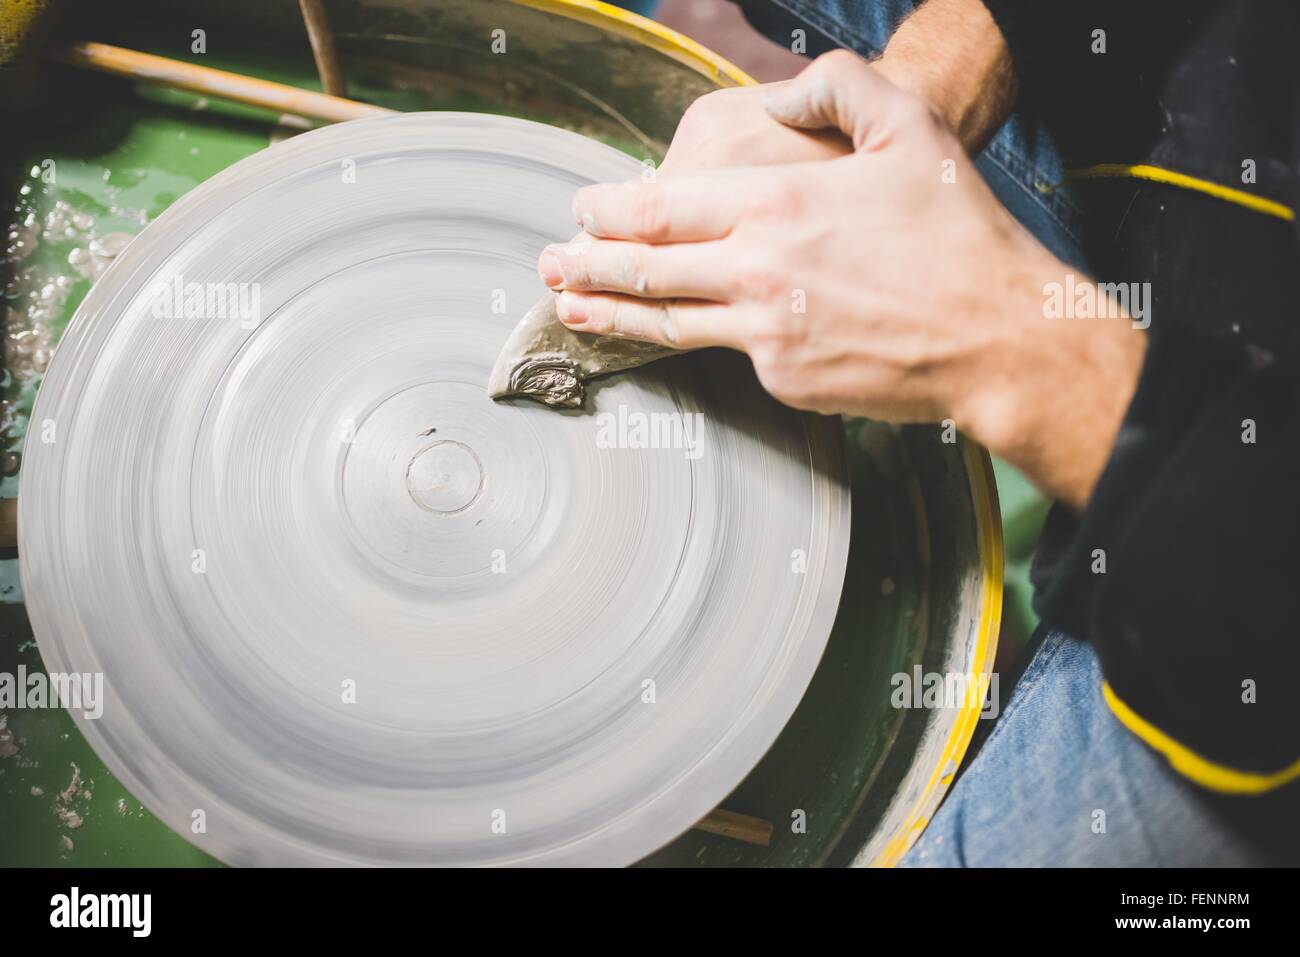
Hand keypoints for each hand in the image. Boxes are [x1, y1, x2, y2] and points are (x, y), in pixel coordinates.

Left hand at [538, 51, 1144, 508]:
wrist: (999, 338)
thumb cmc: (959, 234)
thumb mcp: (910, 128)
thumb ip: (836, 87)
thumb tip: (778, 93)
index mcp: (776, 204)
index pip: (659, 208)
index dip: (607, 210)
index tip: (580, 209)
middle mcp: (756, 272)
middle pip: (644, 269)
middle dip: (585, 264)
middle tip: (546, 264)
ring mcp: (764, 335)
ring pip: (667, 322)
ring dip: (608, 313)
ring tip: (568, 309)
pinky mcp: (784, 381)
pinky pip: (730, 354)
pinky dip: (701, 338)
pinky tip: (674, 335)